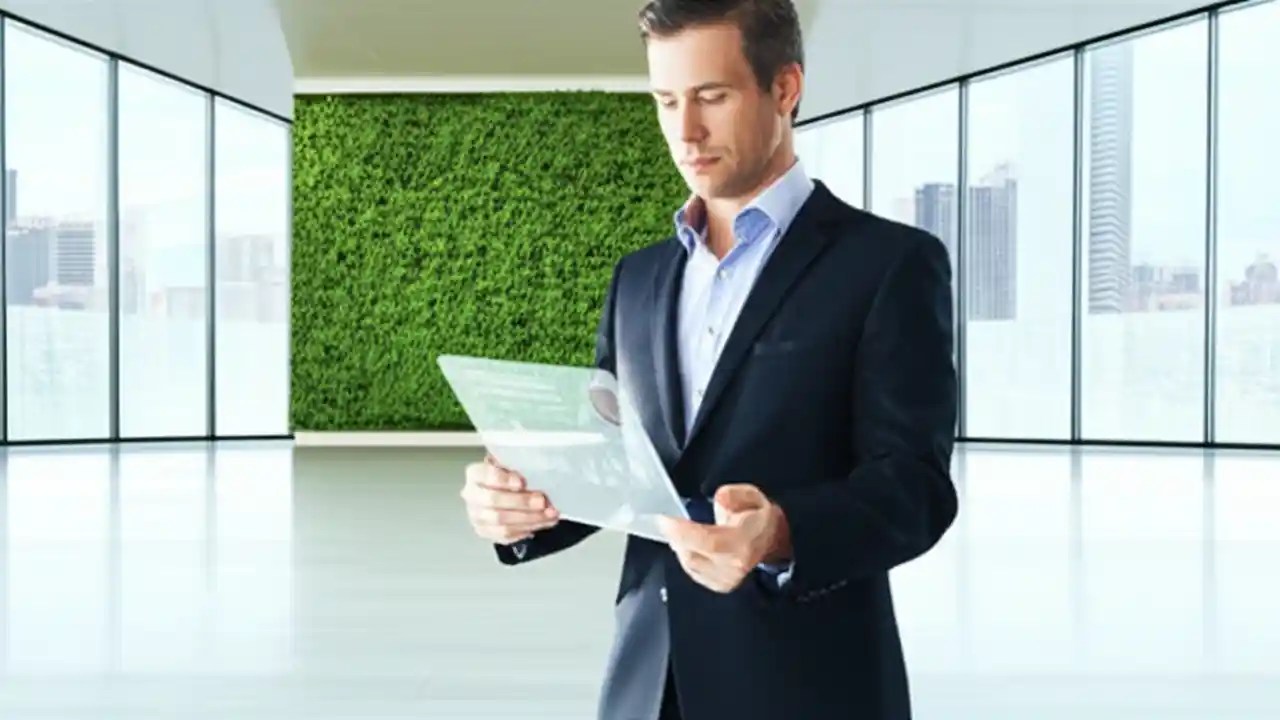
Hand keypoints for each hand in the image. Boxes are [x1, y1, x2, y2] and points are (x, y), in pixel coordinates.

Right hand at [461, 452, 559, 544]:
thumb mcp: (512, 465)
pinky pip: (506, 535)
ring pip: (501, 522)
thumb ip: (519, 468)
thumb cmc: (509, 476)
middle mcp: (471, 495)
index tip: (522, 482)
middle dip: (521, 502)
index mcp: (475, 474)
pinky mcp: (486, 532)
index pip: (484, 475)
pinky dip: (527, 529)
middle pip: (493, 501)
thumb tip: (538, 476)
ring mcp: (477, 516)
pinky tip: (542, 523)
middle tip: (542, 501)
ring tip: (550, 515)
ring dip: (529, 519)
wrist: (502, 491)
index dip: (502, 480)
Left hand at [656, 484, 791, 593]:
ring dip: (680, 547)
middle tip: (668, 522)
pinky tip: (687, 546)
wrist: (773, 541)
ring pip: (690, 565)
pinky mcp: (721, 585)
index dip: (682, 531)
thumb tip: (720, 502)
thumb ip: (734, 496)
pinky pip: (694, 572)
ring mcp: (727, 580)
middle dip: (676, 537)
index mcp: (743, 544)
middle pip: (693, 555)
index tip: (664, 519)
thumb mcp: (751, 496)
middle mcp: (734, 566)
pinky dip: (686, 557)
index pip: (707, 541)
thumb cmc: (759, 518)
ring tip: (678, 532)